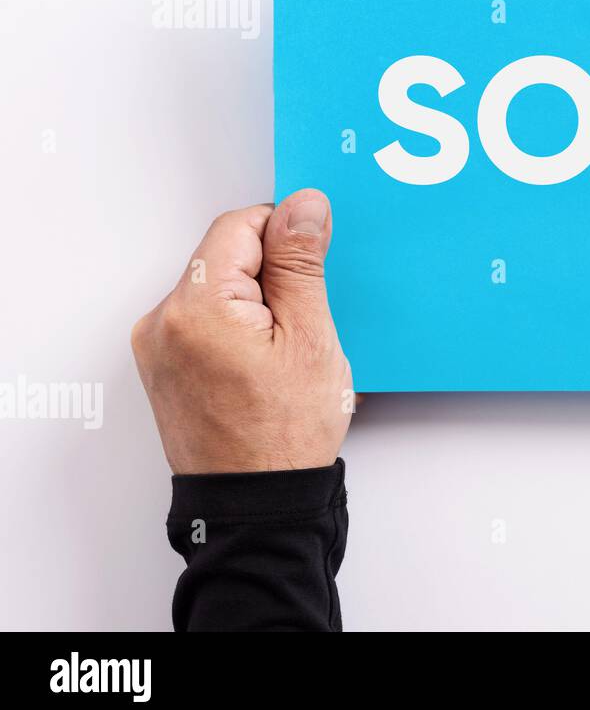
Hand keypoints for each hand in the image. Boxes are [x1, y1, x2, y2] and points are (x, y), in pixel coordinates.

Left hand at [131, 189, 353, 474]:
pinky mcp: (163, 364)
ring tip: (285, 351)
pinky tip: (266, 362)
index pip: (240, 225)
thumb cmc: (284, 436)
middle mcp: (162, 321)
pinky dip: (240, 326)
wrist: (255, 504)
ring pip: (219, 287)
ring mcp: (157, 345)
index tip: (313, 268)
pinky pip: (207, 318)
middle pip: (226, 256)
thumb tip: (303, 206)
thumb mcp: (311, 338)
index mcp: (196, 308)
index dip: (285, 237)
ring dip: (259, 302)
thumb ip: (301, 264)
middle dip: (273, 275)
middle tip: (303, 323)